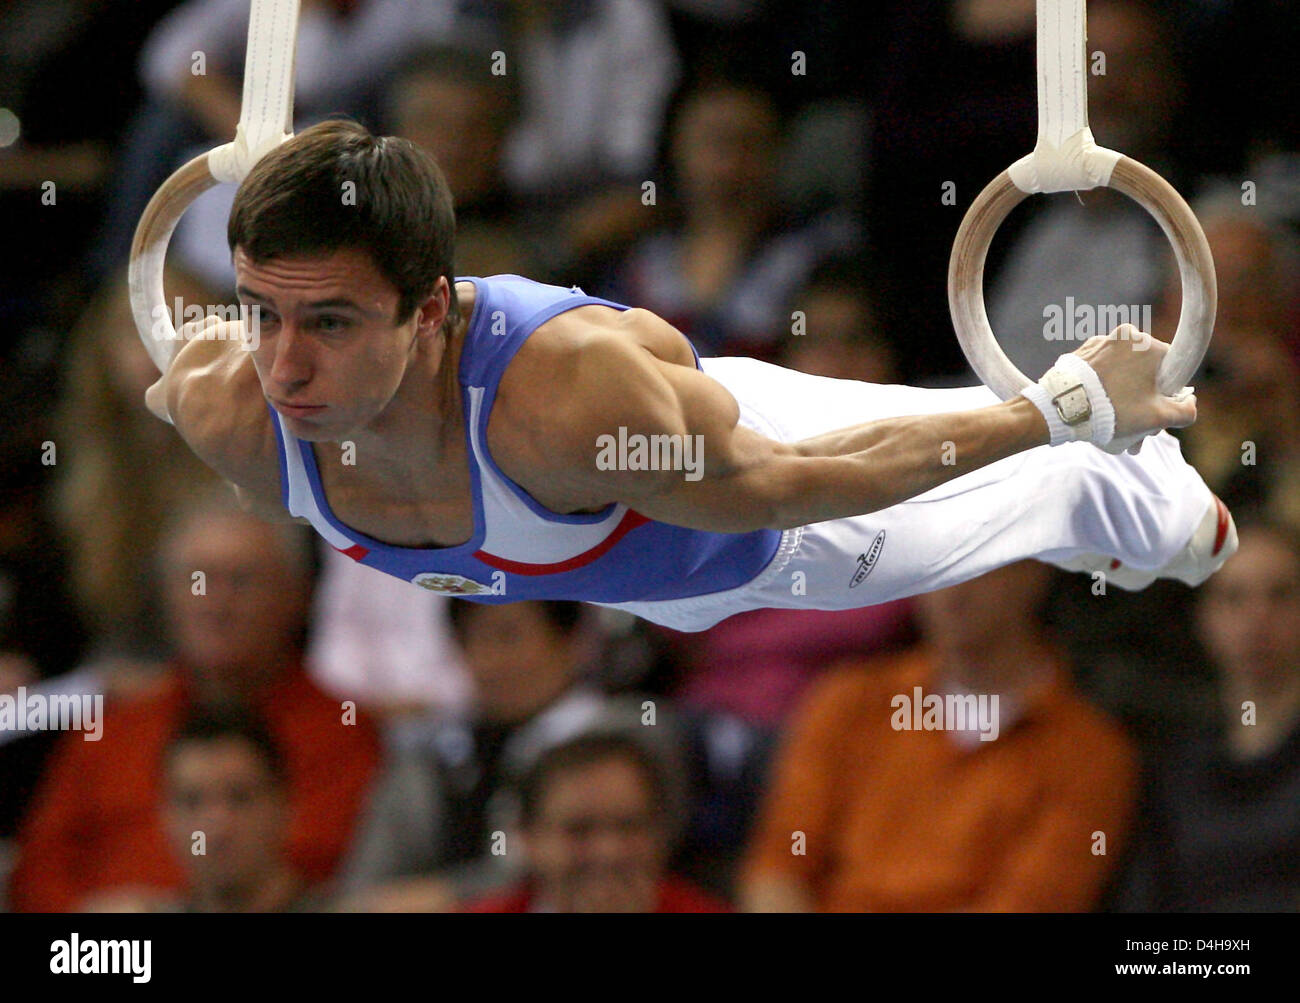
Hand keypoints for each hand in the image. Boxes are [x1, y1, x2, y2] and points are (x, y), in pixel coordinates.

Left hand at [1072, 326, 1196, 445]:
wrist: (1062, 408)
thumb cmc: (1113, 410)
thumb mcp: (1157, 418)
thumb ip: (1185, 412)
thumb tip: (1190, 403)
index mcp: (1147, 345)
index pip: (1171, 367)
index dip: (1168, 390)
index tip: (1157, 406)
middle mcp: (1125, 336)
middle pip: (1146, 369)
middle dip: (1145, 396)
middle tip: (1136, 424)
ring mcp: (1100, 342)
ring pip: (1123, 370)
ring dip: (1124, 392)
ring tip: (1115, 420)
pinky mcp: (1082, 352)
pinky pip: (1102, 369)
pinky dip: (1104, 385)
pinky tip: (1099, 407)